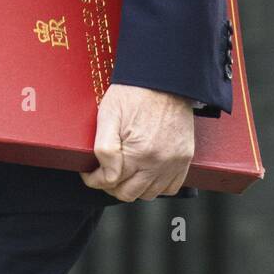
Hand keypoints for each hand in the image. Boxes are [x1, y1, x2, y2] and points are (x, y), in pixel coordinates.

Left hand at [78, 83, 194, 200]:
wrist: (163, 78)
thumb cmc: (133, 93)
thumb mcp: (108, 115)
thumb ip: (105, 149)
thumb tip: (106, 175)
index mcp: (138, 153)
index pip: (110, 182)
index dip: (94, 179)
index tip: (88, 173)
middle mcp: (159, 163)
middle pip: (129, 193)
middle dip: (111, 186)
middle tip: (103, 174)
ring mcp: (174, 163)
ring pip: (149, 194)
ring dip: (133, 188)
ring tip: (123, 173)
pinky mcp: (185, 158)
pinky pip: (171, 188)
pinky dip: (156, 186)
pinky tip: (145, 174)